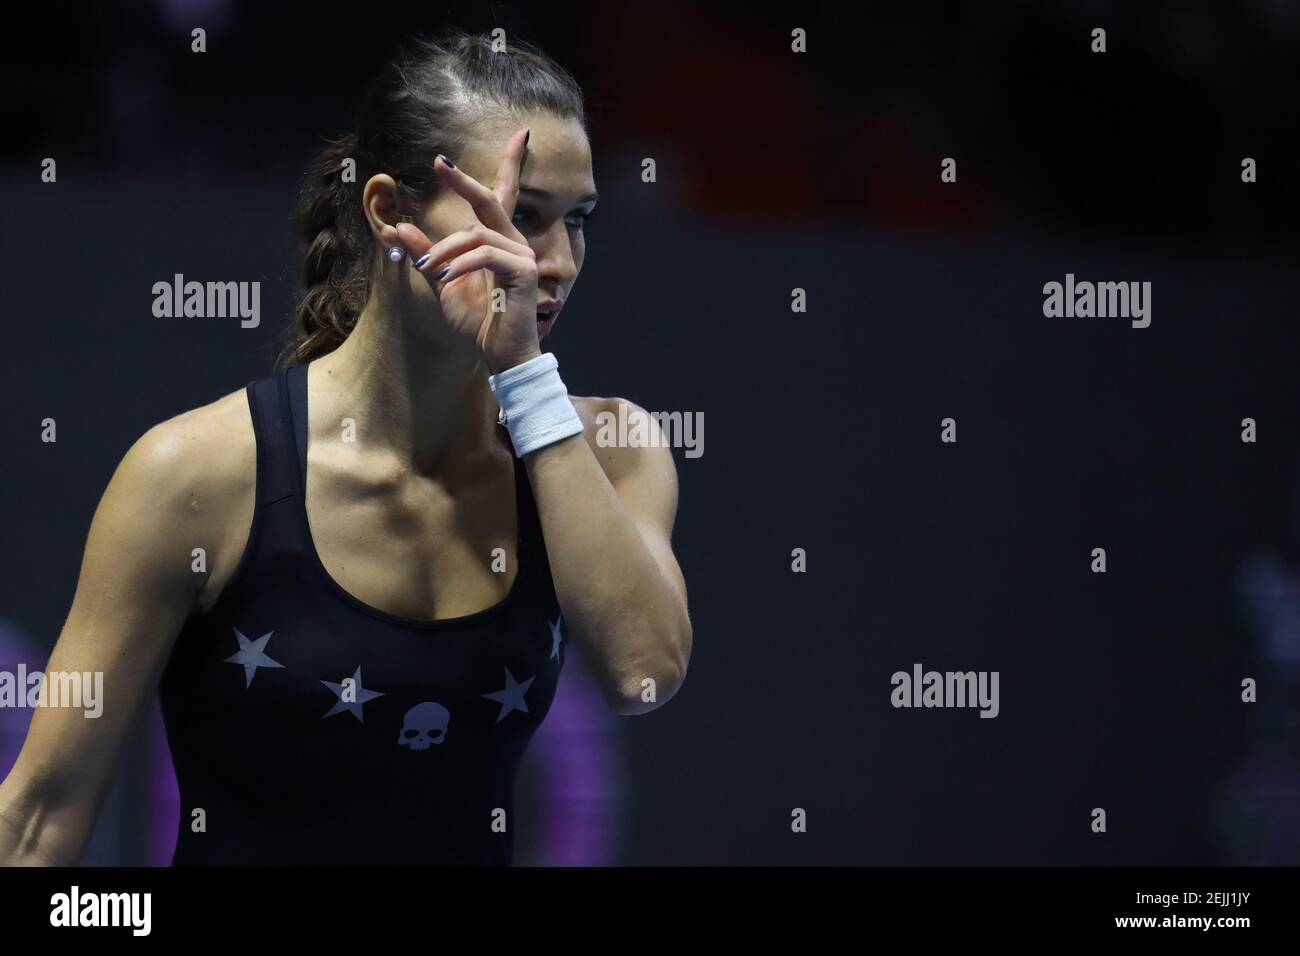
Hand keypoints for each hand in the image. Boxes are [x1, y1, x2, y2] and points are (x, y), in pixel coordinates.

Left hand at [395, 127, 542, 373]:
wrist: (500, 353)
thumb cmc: (479, 322)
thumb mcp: (442, 282)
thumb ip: (426, 254)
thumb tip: (400, 227)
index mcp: (498, 242)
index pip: (501, 197)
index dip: (507, 165)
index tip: (510, 138)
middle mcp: (514, 243)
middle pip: (491, 200)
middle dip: (464, 181)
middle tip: (439, 162)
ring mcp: (522, 256)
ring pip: (477, 233)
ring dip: (446, 248)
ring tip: (428, 267)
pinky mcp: (523, 272)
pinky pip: (485, 254)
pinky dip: (461, 263)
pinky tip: (446, 276)